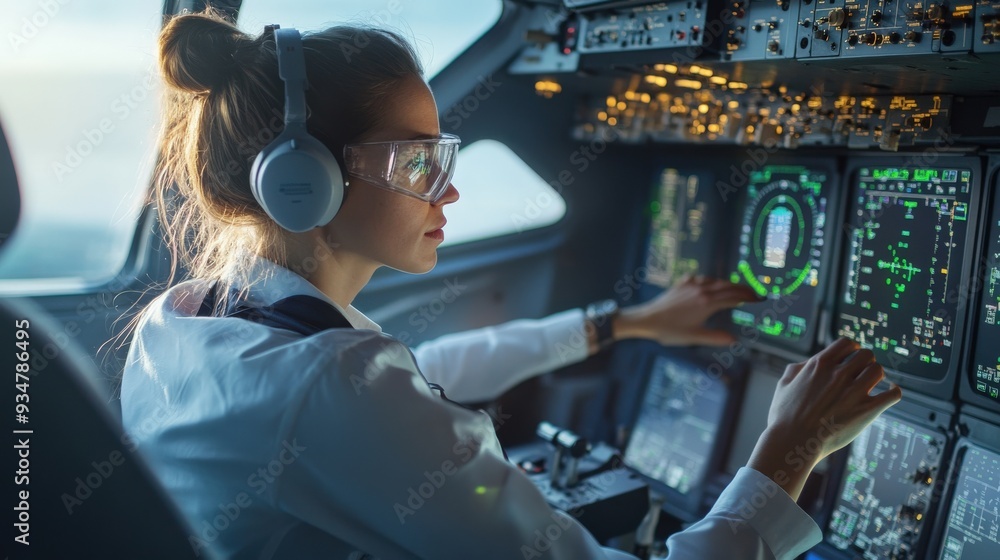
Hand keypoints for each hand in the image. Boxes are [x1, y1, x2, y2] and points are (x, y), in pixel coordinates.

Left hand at [613, 275, 760, 346]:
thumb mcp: (694, 337)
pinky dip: (713, 281)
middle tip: (755, 294)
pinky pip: (703, 278)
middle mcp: (702, 290)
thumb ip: (715, 337)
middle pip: (728, 286)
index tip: (760, 299)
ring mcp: (692, 285)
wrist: (647, 318)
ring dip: (730, 285)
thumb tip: (735, 340)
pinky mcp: (682, 283)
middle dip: (744, 289)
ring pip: (716, 281)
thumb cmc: (669, 330)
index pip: (734, 298)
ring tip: (738, 290)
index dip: (749, 298)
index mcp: (708, 303)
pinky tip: (712, 285)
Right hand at [747, 337, 902, 499]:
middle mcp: (838, 374)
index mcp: (819, 365)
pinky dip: (894, 390)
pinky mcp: (866, 411)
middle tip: (861, 373)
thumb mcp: (783, 385)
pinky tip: (889, 391)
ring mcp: (854, 392)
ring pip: (878, 370)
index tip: (851, 358)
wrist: (792, 443)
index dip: (851, 349)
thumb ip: (797, 369)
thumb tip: (808, 363)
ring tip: (871, 384)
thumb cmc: (784, 417)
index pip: (846, 343)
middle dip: (864, 362)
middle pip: (866, 354)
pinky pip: (892, 394)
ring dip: (876, 375)